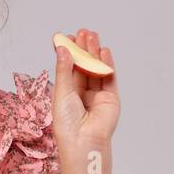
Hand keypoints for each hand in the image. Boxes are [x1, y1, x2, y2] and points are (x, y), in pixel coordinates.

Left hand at [52, 28, 119, 157]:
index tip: (65, 37)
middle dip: (83, 49)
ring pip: (96, 69)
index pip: (67, 69)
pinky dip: (107, 64)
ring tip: (92, 36)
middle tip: (82, 31)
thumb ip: (65, 70)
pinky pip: (109, 78)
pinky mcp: (111, 98)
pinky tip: (103, 51)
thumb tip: (62, 49)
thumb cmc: (67, 123)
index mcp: (66, 94)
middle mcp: (81, 94)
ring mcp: (97, 96)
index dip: (67, 53)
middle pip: (83, 67)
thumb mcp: (62, 92)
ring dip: (94, 52)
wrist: (84, 142)